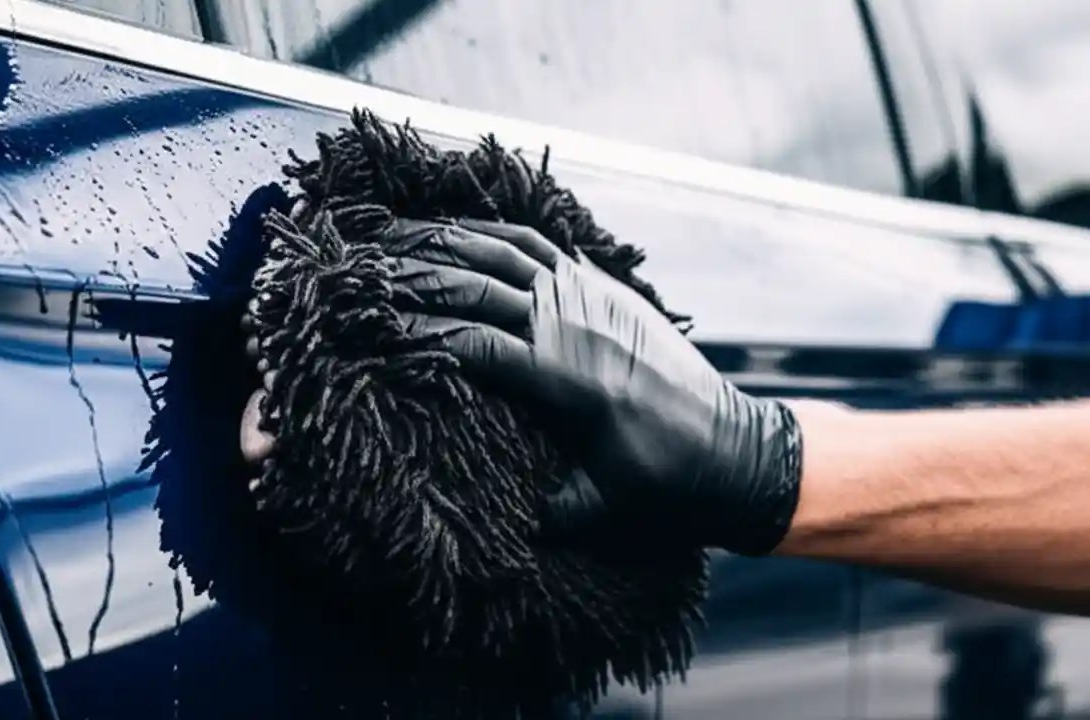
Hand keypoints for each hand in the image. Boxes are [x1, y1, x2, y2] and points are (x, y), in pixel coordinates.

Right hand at [384, 218, 803, 555]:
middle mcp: (572, 324)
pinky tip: (457, 229)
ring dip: (443, 240)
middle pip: (474, 285)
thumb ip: (545, 511)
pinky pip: (537, 244)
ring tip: (392, 236)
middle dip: (411, 277)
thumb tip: (493, 515)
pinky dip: (491, 231)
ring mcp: (588, 296)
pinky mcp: (602, 285)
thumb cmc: (665, 483)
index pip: (472, 342)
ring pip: (501, 251)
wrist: (732, 446)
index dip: (416, 334)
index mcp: (566, 379)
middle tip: (359, 271)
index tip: (370, 332)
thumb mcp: (600, 509)